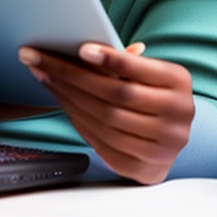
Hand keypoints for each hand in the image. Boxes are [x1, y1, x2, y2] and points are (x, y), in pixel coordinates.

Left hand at [18, 41, 193, 183]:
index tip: (80, 49)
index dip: (110, 59)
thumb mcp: (149, 73)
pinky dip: (79, 123)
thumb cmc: (153, 94)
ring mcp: (163, 145)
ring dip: (68, 98)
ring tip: (45, 79)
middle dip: (71, 75)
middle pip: (115, 94)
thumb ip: (122, 62)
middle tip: (39, 59)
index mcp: (178, 82)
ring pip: (105, 121)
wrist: (172, 138)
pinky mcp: (145, 167)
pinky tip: (63, 104)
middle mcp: (177, 114)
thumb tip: (85, 49)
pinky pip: (103, 144)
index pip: (138, 69)